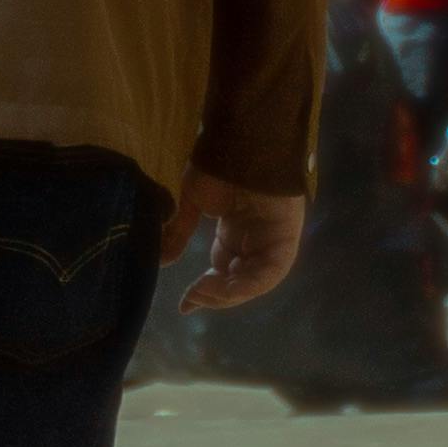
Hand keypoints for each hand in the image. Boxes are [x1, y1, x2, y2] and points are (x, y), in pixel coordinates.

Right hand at [163, 170, 305, 319]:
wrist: (240, 143)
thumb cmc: (218, 165)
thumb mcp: (193, 204)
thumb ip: (179, 233)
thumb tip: (161, 260)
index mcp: (238, 231)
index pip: (225, 270)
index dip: (206, 289)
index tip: (184, 303)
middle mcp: (256, 238)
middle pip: (240, 279)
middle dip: (217, 295)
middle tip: (192, 299)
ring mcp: (273, 239)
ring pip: (256, 281)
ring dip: (230, 294)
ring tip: (204, 294)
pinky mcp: (286, 238)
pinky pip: (271, 272)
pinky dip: (248, 285)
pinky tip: (225, 288)